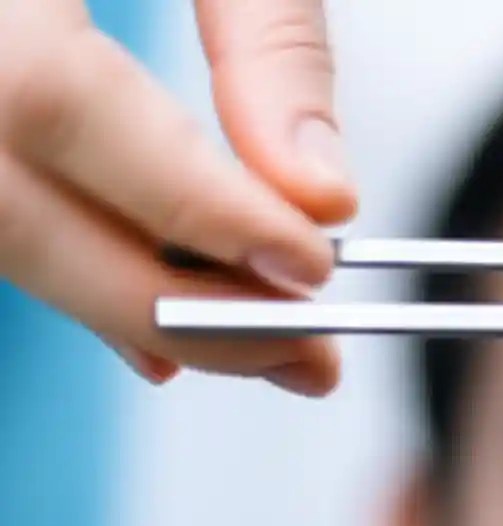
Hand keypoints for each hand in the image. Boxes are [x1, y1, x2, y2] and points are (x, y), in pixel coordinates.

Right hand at [0, 0, 356, 395]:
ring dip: (127, 307)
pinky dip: (80, 273)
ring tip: (263, 350)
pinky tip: (164, 325)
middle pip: (1, 200)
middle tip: (306, 357)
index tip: (312, 265)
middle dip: (161, 298)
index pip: (51, 101)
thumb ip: (269, 39)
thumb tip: (320, 196)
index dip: (186, 201)